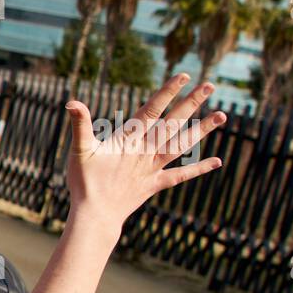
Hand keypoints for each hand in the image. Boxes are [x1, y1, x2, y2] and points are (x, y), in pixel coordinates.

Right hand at [64, 72, 225, 236]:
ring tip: (222, 115)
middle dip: (192, 103)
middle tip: (209, 85)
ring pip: (182, 145)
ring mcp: (153, 168)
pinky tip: (216, 161)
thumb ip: (80, 125)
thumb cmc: (85, 182)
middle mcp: (146, 151)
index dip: (168, 92)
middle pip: (173, 123)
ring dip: (202, 130)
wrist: (96, 216)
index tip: (183, 76)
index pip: (152, 110)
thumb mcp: (79, 150)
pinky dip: (198, 169)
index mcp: (130, 140)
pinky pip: (180, 175)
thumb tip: (71, 103)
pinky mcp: (155, 184)